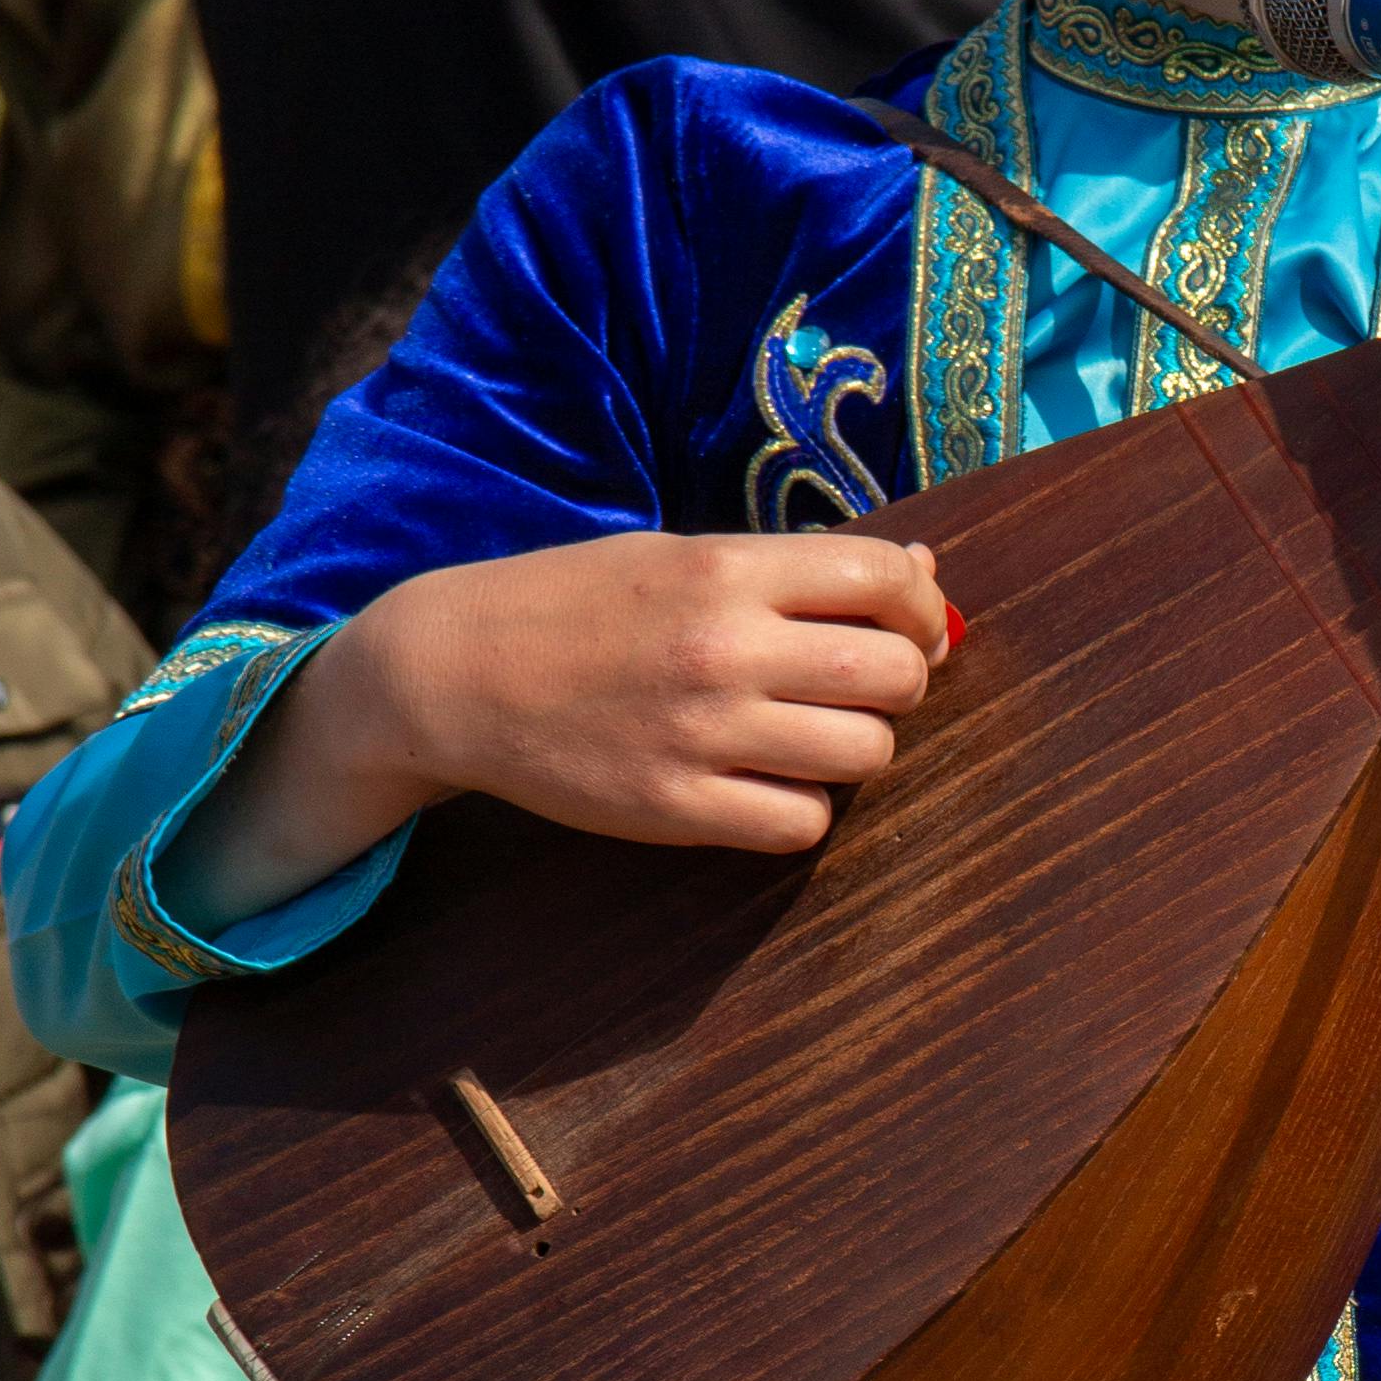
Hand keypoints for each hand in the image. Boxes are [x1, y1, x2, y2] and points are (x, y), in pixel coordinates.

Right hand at [170, 529, 956, 935]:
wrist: (452, 672)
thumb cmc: (577, 605)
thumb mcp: (681, 556)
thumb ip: (798, 568)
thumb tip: (928, 568)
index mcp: (728, 571)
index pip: (889, 581)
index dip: (924, 608)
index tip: (913, 628)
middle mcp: (725, 649)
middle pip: (895, 675)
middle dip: (900, 683)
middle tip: (860, 689)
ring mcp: (702, 735)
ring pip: (864, 756)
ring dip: (856, 750)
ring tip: (806, 737)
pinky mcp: (676, 810)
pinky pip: (802, 825)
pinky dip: (801, 809)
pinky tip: (764, 785)